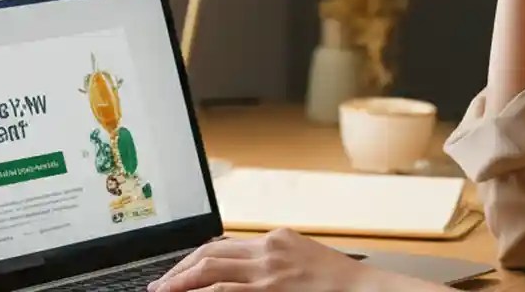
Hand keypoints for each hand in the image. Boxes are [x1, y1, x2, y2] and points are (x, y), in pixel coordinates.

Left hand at [149, 229, 380, 291]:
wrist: (364, 290)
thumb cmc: (339, 283)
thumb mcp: (304, 261)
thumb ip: (275, 262)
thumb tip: (245, 273)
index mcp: (276, 239)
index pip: (225, 244)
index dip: (195, 258)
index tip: (179, 272)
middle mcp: (269, 249)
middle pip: (211, 252)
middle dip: (180, 269)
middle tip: (160, 285)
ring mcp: (269, 269)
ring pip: (211, 269)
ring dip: (181, 282)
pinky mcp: (271, 289)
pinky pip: (225, 290)